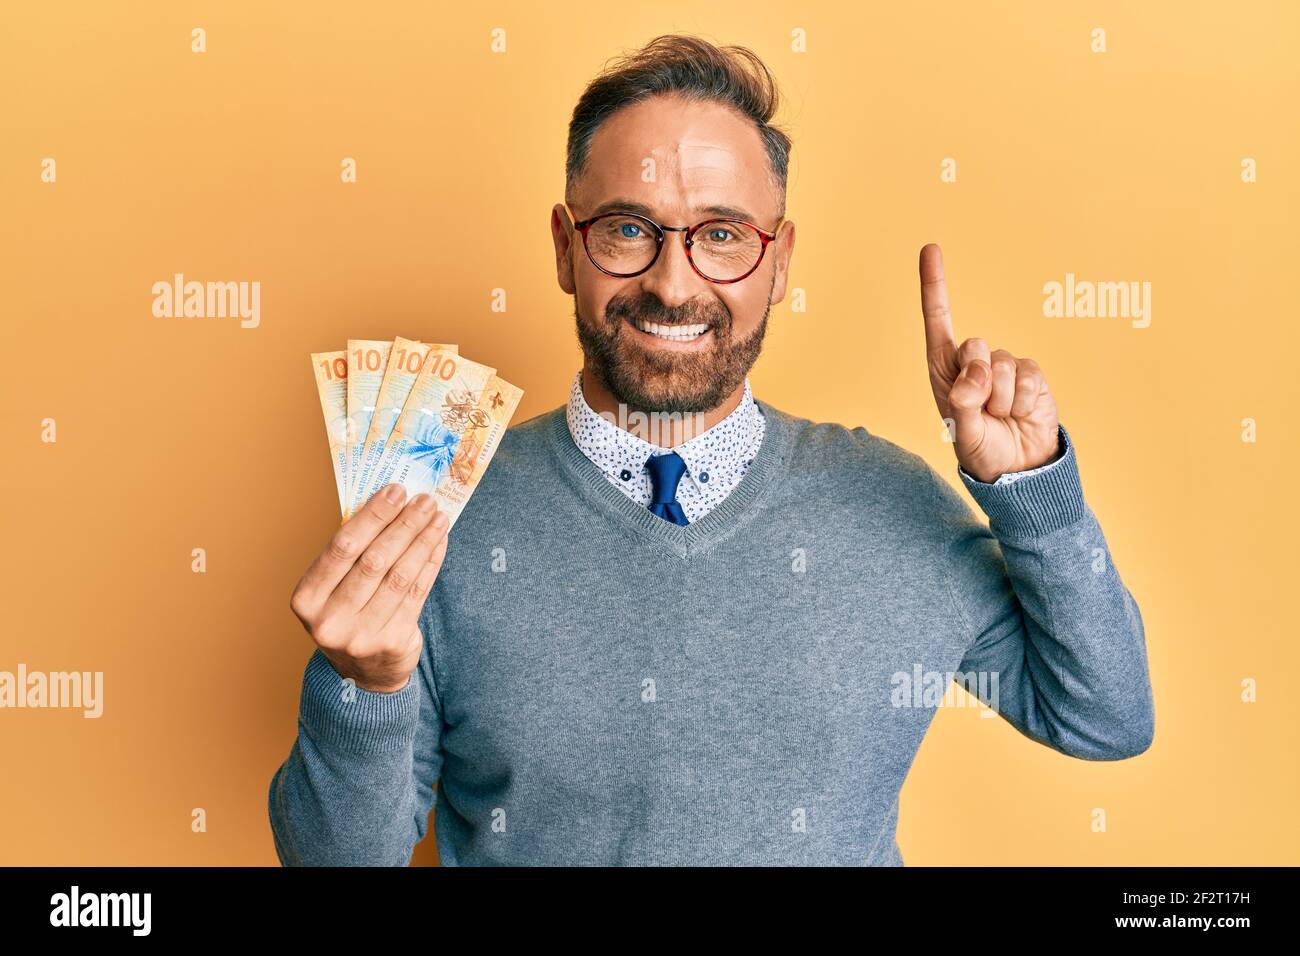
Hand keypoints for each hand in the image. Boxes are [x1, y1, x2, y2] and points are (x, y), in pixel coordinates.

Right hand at [289, 483, 449, 692]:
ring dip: (422, 541)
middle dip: (403, 525)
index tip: (396, 491)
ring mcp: (361, 636)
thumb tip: (390, 503)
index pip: (342, 547)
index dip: (373, 516)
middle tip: (424, 500)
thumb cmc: (348, 614)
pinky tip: (438, 542)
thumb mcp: (334, 589)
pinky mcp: (392, 643)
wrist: (364, 674)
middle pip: (374, 561)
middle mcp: (329, 621)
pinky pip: (417, 593)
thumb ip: (352, 554)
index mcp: (306, 599)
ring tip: (437, 517)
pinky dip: (431, 563)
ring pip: (400, 576)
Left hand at [918, 243, 1060, 481]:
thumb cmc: (980, 449)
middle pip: (974, 345)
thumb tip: (976, 375)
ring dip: (1002, 399)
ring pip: (1003, 364)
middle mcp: (971, 364)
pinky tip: (1021, 414)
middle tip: (982, 409)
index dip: (935, 285)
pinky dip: (1023, 400)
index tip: (931, 248)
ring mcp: (1003, 367)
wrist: (1019, 468)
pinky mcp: (1031, 374)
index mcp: (944, 371)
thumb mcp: (962, 430)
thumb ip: (964, 402)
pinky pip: (1028, 376)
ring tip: (1000, 418)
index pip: (937, 322)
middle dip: (979, 379)